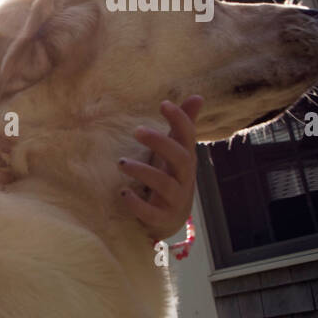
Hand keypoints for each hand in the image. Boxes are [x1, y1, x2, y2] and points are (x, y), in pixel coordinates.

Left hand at [119, 97, 201, 243]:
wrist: (168, 221)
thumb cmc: (170, 178)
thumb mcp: (175, 152)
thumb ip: (183, 127)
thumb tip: (197, 96)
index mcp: (185, 160)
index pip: (188, 137)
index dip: (179, 120)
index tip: (163, 103)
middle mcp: (183, 178)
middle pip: (180, 158)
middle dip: (161, 143)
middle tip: (137, 131)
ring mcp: (175, 200)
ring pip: (165, 185)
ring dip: (143, 172)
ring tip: (121, 163)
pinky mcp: (161, 218)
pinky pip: (151, 213)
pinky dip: (137, 204)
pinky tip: (123, 193)